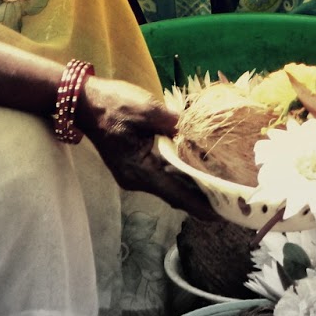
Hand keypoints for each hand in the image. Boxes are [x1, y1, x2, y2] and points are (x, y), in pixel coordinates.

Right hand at [78, 77, 218, 218]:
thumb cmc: (114, 104)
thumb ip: (175, 123)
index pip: (176, 195)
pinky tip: (199, 167)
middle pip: (175, 194)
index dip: (200, 205)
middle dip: (202, 197)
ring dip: (193, 185)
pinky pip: (163, 175)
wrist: (84, 101)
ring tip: (222, 185)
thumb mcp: (147, 109)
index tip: (222, 214)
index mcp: (139, 170)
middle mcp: (137, 179)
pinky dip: (181, 174)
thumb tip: (200, 132)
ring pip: (170, 185)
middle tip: (231, 199)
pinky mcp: (134, 165)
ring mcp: (134, 174)